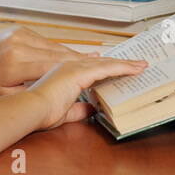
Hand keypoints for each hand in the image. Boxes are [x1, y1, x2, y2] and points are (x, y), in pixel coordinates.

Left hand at [0, 26, 106, 95]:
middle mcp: (21, 45)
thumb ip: (30, 96)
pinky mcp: (24, 29)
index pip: (54, 67)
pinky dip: (62, 50)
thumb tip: (54, 101)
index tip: (100, 71)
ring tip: (99, 61)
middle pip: (60, 55)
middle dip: (86, 61)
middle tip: (110, 63)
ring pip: (57, 47)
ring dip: (77, 56)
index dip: (79, 69)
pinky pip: (49, 42)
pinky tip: (77, 56)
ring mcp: (23, 34)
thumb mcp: (4, 94)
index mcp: (16, 64)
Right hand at [27, 57, 147, 130]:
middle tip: (136, 63)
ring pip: (107, 63)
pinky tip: (135, 68)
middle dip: (120, 63)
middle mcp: (70, 66)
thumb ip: (79, 110)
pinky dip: (122, 68)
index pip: (91, 68)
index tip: (117, 67)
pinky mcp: (81, 72)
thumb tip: (91, 110)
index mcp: (65, 73)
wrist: (33, 108)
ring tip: (141, 65)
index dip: (106, 67)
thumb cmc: (42, 112)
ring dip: (125, 64)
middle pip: (102, 63)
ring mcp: (75, 67)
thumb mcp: (66, 112)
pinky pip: (107, 68)